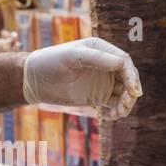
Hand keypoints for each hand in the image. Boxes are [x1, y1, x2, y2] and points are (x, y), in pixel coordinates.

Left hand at [22, 38, 142, 119]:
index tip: (132, 90)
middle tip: (126, 103)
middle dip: (131, 91)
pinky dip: (118, 111)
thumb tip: (122, 62)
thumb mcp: (72, 57)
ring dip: (126, 103)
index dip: (131, 76)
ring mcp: (104, 81)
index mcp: (101, 50)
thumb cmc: (50, 62)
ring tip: (118, 113)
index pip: (124, 62)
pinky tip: (112, 116)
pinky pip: (115, 104)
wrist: (34, 81)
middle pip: (128, 78)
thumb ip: (97, 58)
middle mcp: (106, 64)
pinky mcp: (99, 96)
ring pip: (124, 93)